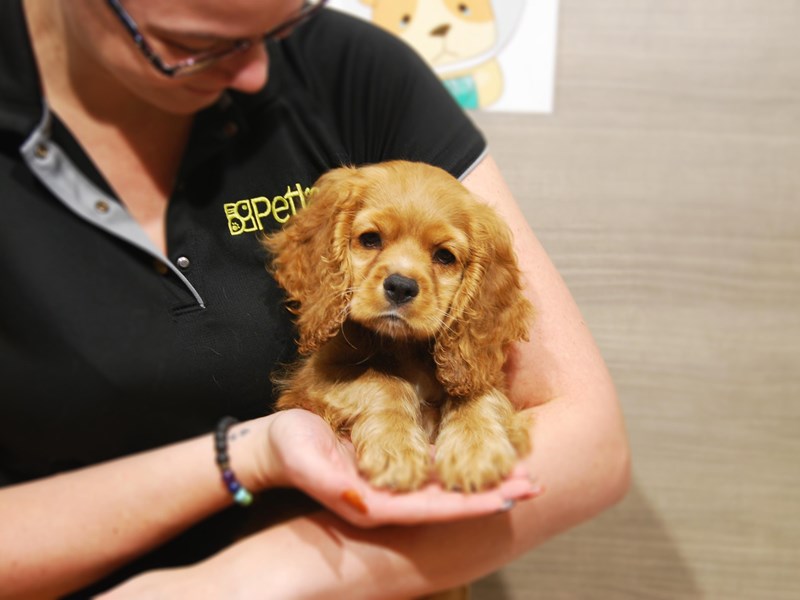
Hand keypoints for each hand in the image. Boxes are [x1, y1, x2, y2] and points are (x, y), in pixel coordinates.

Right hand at [263, 408, 541, 527]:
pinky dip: (461, 472)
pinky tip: (480, 463)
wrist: (275, 447)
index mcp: (372, 505)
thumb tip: (362, 501)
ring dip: (483, 486)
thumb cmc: (289, 447)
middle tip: (534, 483)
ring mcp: (390, 490)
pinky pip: (434, 478)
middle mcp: (388, 503)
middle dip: (492, 495)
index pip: (435, 509)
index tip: (512, 496)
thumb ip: (329, 482)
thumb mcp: (303, 459)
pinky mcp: (389, 474)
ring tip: (521, 475)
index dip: (474, 504)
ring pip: (447, 492)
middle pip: (451, 504)